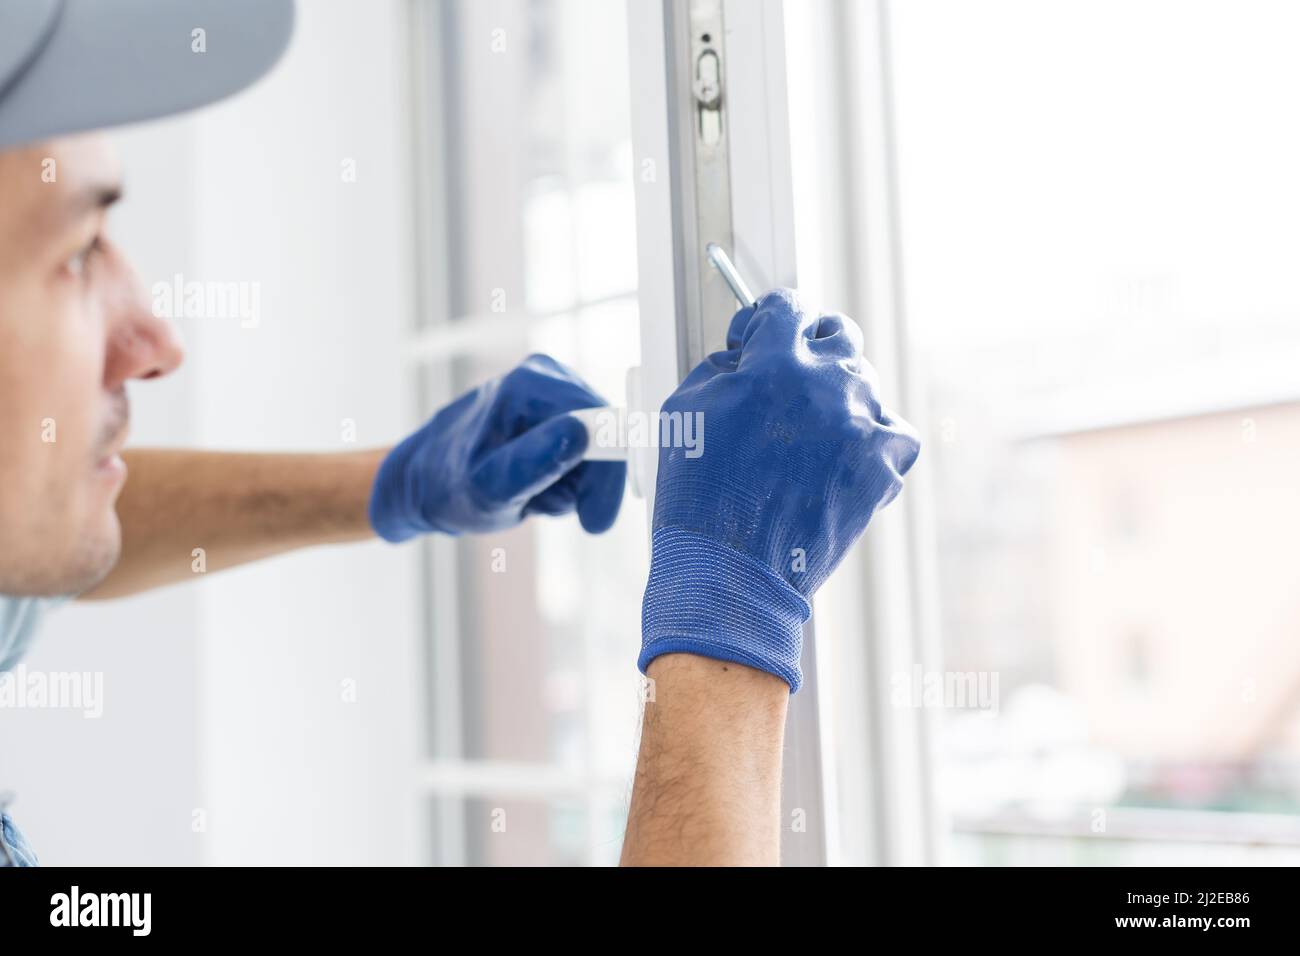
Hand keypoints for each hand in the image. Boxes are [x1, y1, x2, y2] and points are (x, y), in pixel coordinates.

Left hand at [369, 354, 625, 540]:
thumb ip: (535, 461)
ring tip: (532, 495)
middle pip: (605, 437)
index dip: (605, 476)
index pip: (599, 424)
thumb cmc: (447, 487)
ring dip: (572, 485)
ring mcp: (554, 394)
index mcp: (529, 384)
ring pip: (598, 452)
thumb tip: (582, 433)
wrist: (426, 484)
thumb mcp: (488, 486)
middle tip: (544, 506)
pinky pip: (586, 455)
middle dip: (583, 484)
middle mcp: (547, 378)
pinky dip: (566, 480)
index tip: (594, 521)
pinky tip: (537, 486)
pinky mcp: (558, 414)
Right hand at [639, 289, 919, 691]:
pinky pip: (893, 433)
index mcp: (776, 364)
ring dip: (838, 396)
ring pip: (864, 384)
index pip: (789, 306)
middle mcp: (828, 385)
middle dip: (811, 347)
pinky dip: (872, 439)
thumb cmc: (699, 496)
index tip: (757, 336)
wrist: (731, 572)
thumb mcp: (685, 412)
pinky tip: (844, 455)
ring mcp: (861, 427)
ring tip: (808, 431)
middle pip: (839, 335)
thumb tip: (745, 356)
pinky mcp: (881, 468)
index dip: (768, 317)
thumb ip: (721, 368)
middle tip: (789, 375)